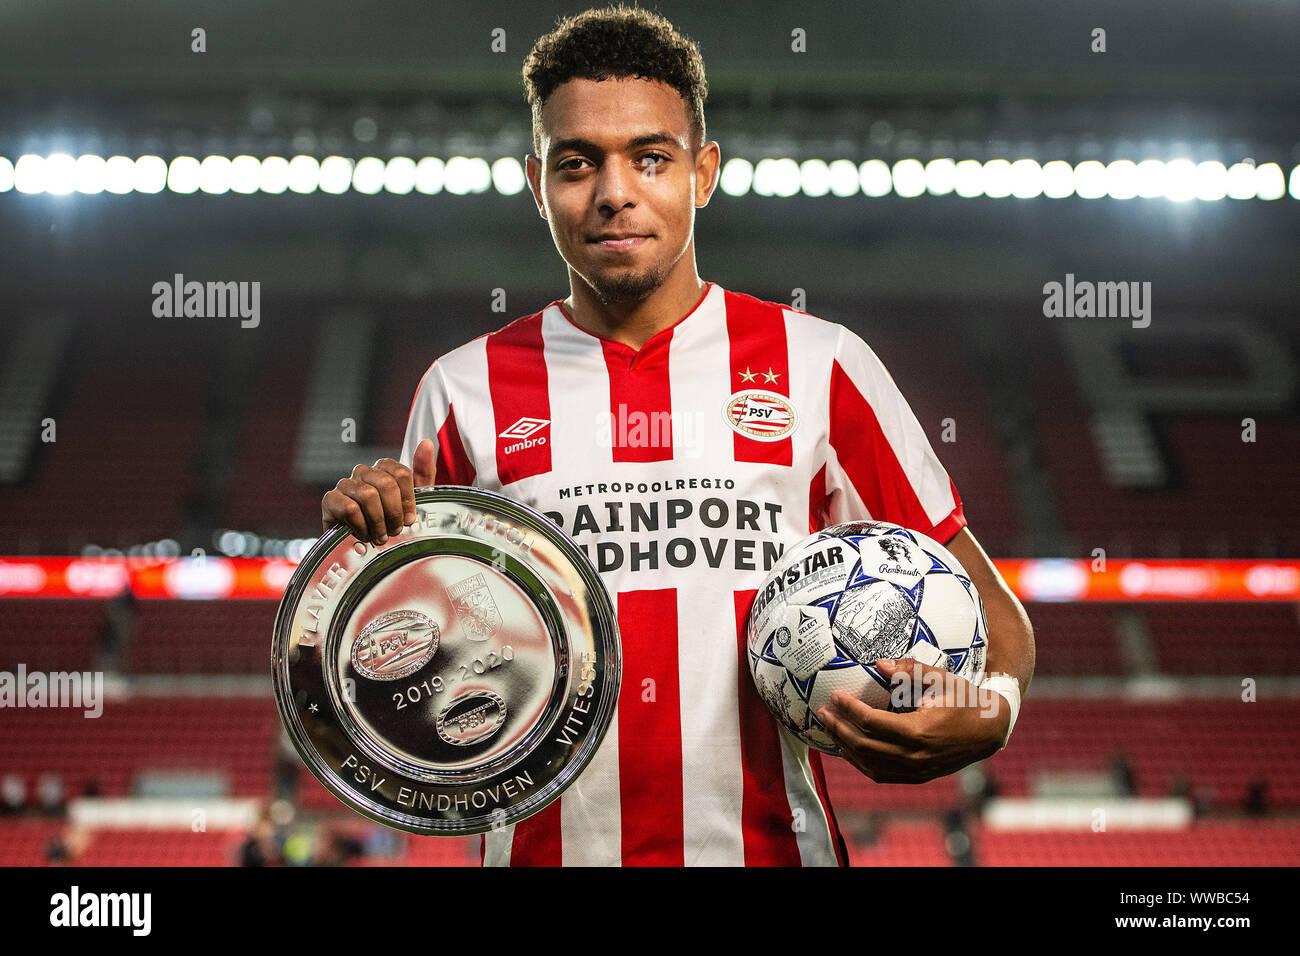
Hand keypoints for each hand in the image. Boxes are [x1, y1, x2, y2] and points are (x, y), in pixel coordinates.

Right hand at [320, 438, 434, 541]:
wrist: (362, 550)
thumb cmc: (389, 523)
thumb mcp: (414, 502)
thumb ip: (423, 473)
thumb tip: (427, 443)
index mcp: (384, 469)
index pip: (401, 473)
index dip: (408, 500)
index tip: (410, 519)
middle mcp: (364, 472)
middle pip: (386, 484)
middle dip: (394, 513)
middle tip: (394, 531)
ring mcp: (345, 484)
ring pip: (368, 496)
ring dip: (378, 522)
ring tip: (380, 536)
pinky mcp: (330, 500)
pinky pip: (350, 508)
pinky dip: (361, 526)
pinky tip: (362, 534)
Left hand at [815, 658, 1009, 783]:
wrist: (990, 731)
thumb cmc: (964, 700)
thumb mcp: (940, 679)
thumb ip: (909, 671)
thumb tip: (879, 664)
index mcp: (919, 731)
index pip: (871, 722)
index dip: (849, 709)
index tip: (834, 696)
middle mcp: (915, 756)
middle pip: (864, 746)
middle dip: (838, 729)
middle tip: (822, 713)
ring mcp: (916, 770)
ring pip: (869, 765)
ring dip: (845, 748)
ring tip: (829, 730)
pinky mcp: (917, 777)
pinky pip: (881, 775)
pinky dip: (861, 763)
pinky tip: (849, 750)